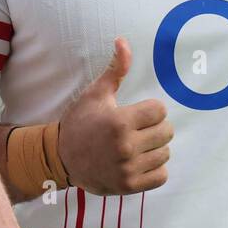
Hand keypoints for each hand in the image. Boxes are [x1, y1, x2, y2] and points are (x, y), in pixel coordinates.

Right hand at [58, 36, 172, 195]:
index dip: (150, 110)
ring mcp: (128, 168)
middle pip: (167, 132)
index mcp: (119, 121)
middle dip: (155, 128)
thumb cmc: (80, 121)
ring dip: (155, 149)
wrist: (61, 157)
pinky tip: (140, 161)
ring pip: (165, 154)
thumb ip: (115, 70)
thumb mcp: (95, 93)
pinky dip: (155, 169)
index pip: (160, 110)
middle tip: (139, 129)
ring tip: (138, 146)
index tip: (138, 113)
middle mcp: (125, 146)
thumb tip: (123, 41)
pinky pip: (162, 176)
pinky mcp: (129, 186)